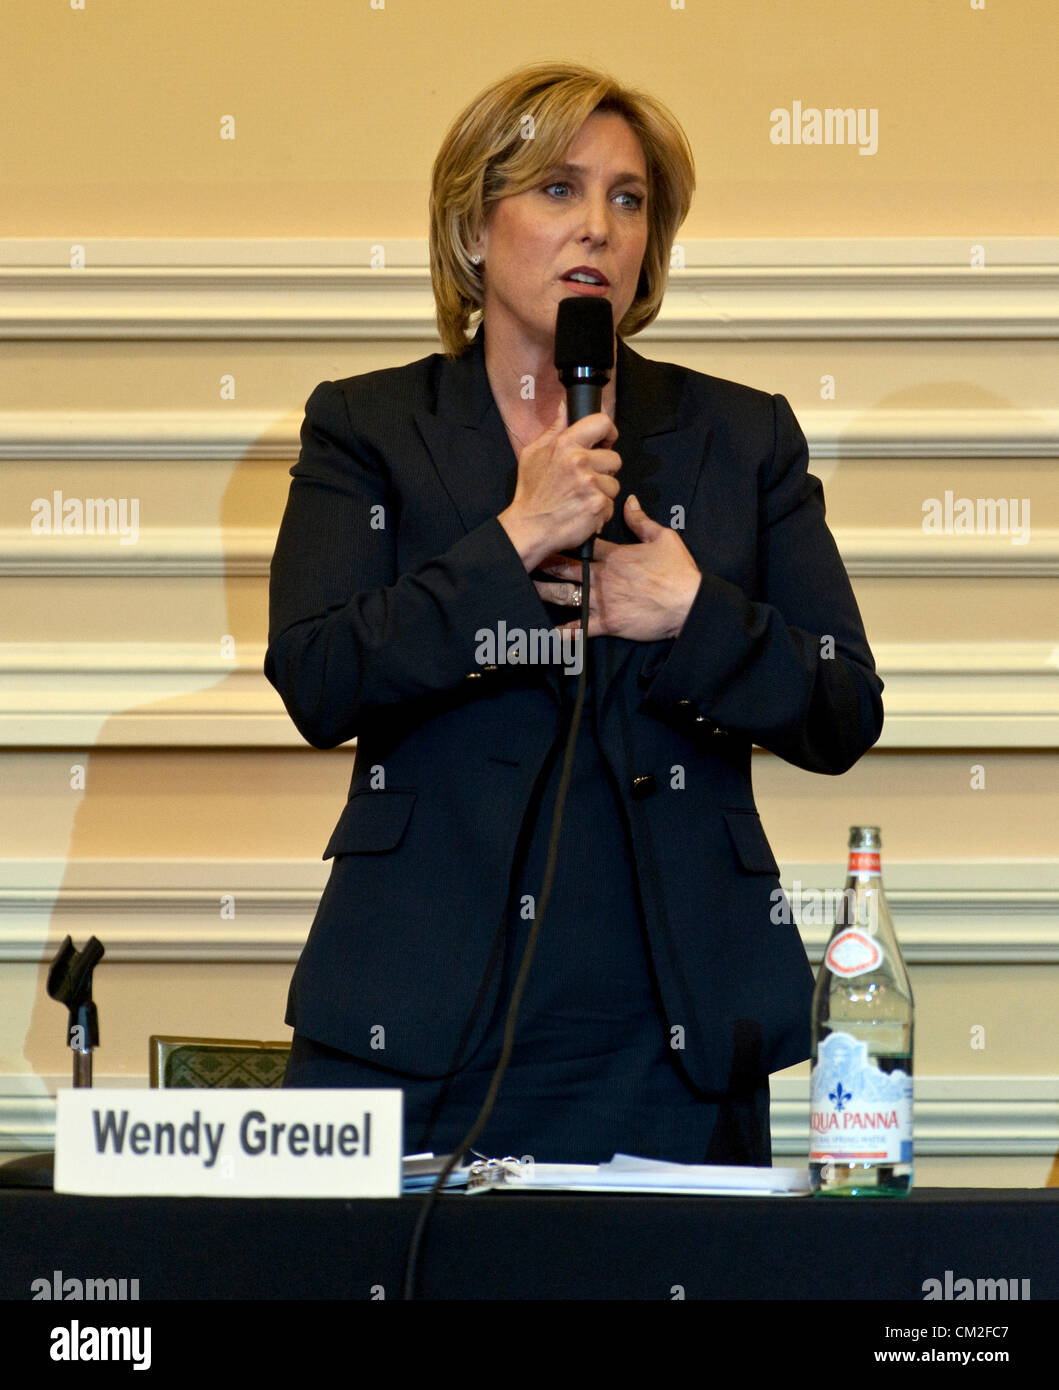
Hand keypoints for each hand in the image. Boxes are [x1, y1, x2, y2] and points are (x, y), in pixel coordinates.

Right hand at [498, 399, 621, 570]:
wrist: (529, 528)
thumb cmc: (531, 492)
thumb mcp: (534, 453)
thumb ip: (554, 428)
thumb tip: (565, 407)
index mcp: (565, 444)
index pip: (602, 422)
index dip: (608, 432)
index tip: (604, 442)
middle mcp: (580, 462)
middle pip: (614, 458)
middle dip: (603, 470)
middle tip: (584, 481)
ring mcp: (591, 485)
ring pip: (614, 484)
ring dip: (602, 493)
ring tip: (580, 498)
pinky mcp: (598, 506)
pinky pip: (610, 505)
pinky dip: (600, 511)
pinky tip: (582, 512)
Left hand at [533, 495, 701, 641]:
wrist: (688, 604)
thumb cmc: (679, 571)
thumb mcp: (664, 537)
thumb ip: (641, 521)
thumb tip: (628, 500)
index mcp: (615, 554)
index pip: (582, 542)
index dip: (563, 538)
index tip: (545, 534)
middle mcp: (603, 576)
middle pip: (565, 567)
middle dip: (543, 563)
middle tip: (522, 558)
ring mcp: (603, 600)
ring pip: (565, 595)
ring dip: (542, 592)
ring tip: (523, 587)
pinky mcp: (608, 623)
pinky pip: (579, 628)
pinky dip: (562, 632)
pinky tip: (543, 633)